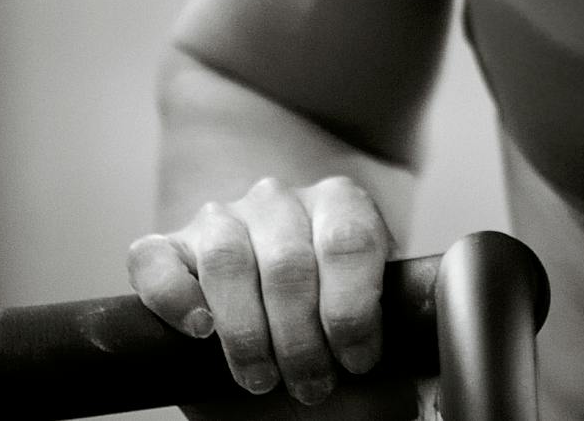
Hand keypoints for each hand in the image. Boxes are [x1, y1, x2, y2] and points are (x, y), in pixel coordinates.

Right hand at [130, 175, 391, 408]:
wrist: (280, 355)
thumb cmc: (331, 345)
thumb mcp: (374, 337)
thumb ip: (401, 339)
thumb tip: (428, 364)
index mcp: (341, 204)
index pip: (349, 241)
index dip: (352, 311)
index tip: (356, 361)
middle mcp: (279, 200)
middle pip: (289, 260)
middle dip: (301, 338)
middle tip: (310, 384)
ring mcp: (218, 219)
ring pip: (226, 258)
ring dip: (246, 331)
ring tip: (261, 376)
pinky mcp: (164, 250)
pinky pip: (155, 261)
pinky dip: (174, 298)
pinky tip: (200, 332)